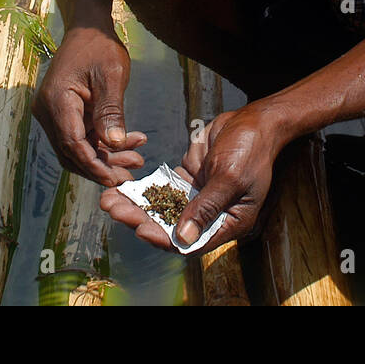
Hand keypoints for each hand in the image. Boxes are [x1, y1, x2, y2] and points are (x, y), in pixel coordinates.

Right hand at [32, 25, 145, 185]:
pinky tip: (129, 143)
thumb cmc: (99, 46)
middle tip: (131, 176)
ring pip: (78, 148)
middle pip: (72, 152)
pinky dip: (103, 143)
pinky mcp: (64, 114)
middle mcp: (48, 111)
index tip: (115, 179)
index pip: (72, 143)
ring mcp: (54, 114)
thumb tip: (114, 143)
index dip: (93, 165)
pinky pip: (81, 137)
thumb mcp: (111, 75)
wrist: (88, 28)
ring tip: (137, 159)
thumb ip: (111, 110)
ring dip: (106, 157)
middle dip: (102, 166)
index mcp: (56, 102)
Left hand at [99, 103, 285, 251]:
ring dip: (137, 206)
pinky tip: (122, 187)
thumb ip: (206, 206)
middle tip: (113, 210)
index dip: (164, 238)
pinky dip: (143, 190)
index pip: (192, 241)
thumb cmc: (251, 150)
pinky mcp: (188, 179)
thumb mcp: (230, 178)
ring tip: (108, 199)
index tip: (139, 228)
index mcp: (228, 222)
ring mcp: (198, 197)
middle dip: (140, 219)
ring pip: (162, 208)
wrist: (255, 122)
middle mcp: (211, 215)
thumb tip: (184, 237)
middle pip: (171, 226)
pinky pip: (162, 189)